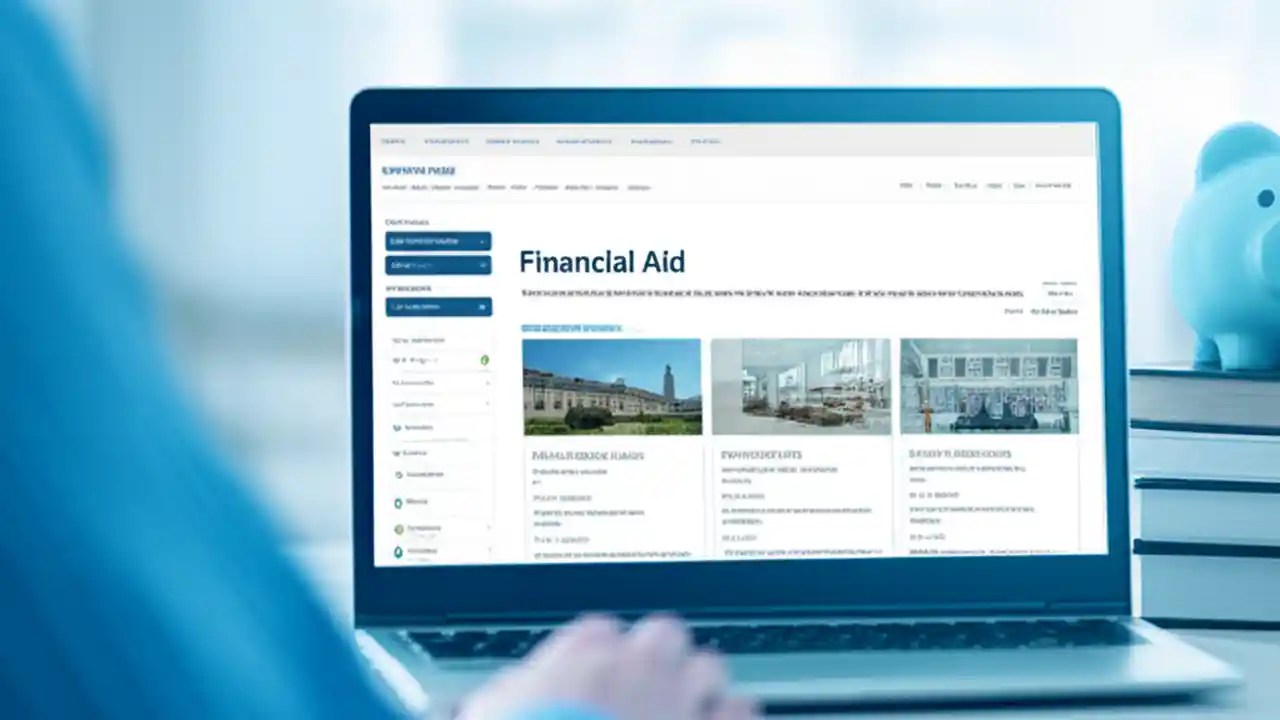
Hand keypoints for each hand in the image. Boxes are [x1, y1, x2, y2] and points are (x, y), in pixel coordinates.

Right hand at [456, 614, 758, 719]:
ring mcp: (679, 702)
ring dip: (700, 689)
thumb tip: (509, 692)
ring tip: (689, 710)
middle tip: (649, 688)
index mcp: (584, 656)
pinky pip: (742, 713)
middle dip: (659, 660)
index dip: (599, 656)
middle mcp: (637, 669)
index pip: (601, 631)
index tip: (596, 676)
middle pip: (664, 635)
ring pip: (709, 668)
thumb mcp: (488, 712)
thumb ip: (509, 692)